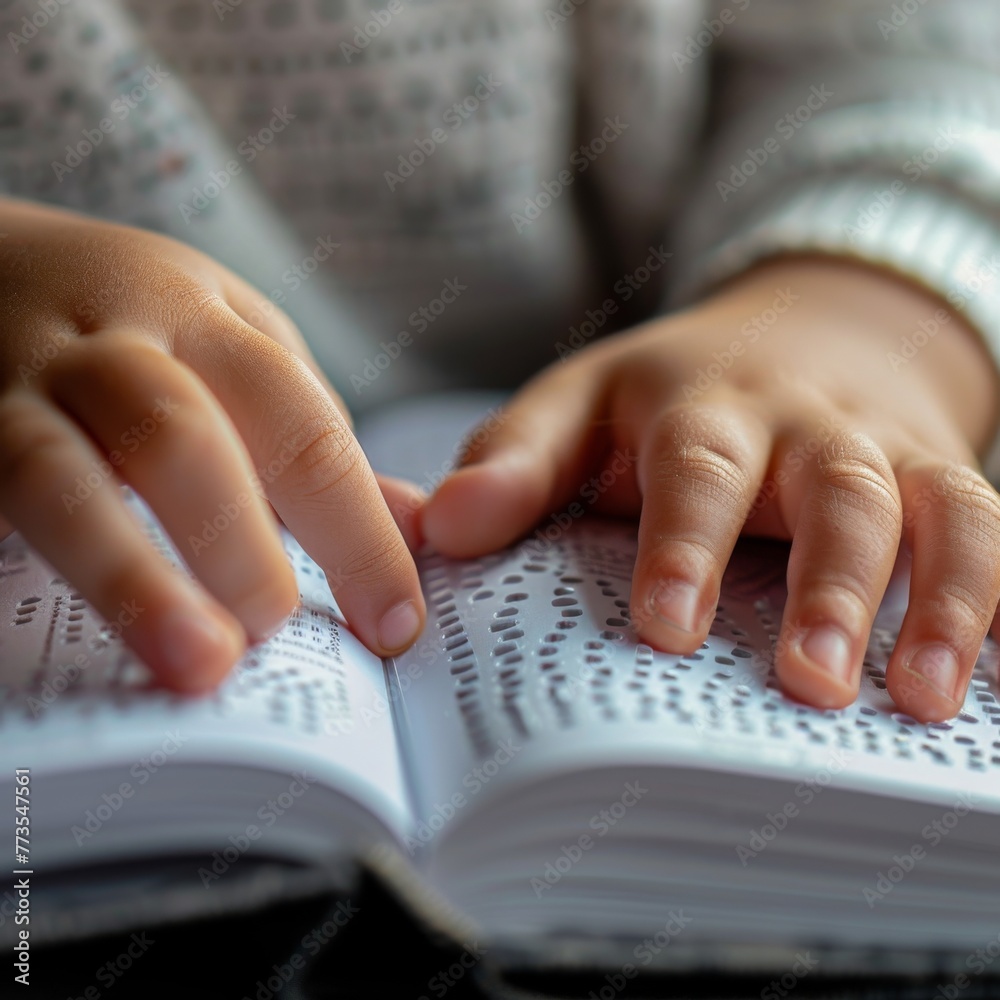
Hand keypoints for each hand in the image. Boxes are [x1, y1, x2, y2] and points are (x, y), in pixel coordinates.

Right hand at [0, 199, 425, 691]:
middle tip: (276, 632)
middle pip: (179, 436)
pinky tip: (64, 643)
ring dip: (132, 576)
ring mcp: (7, 387)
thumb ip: (313, 438)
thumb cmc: (137, 327)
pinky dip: (15, 561)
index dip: (356, 532)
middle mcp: (107, 344)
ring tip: (195, 664)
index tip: (393, 624)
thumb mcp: (235, 348)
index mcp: (205, 320)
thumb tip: (413, 528)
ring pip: (54, 474)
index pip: (301, 427)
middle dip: (239, 544)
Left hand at [423, 256, 999, 721]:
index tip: (667, 627)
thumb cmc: (666, 395)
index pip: (695, 466)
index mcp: (698, 406)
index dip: (684, 544)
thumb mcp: (578, 408)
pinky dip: (999, 593)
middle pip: (831, 489)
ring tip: (920, 700)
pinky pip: (991, 527)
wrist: (801, 333)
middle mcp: (802, 423)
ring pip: (931, 509)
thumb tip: (441, 527)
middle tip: (807, 683)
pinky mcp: (940, 476)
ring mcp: (883, 449)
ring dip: (938, 600)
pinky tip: (992, 675)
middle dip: (828, 586)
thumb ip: (514, 464)